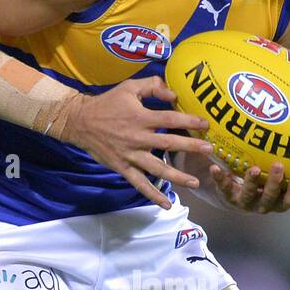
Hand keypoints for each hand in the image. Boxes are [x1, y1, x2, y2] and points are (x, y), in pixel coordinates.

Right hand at [60, 78, 212, 209]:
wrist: (80, 122)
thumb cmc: (107, 103)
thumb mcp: (129, 87)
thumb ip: (152, 86)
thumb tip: (173, 94)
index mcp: (141, 117)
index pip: (170, 119)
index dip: (189, 120)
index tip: (206, 125)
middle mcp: (138, 137)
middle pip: (169, 143)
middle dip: (190, 146)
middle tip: (209, 151)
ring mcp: (130, 155)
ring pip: (157, 168)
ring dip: (177, 176)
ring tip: (195, 182)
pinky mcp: (123, 168)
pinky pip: (139, 183)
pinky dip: (152, 195)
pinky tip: (165, 204)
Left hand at [209, 161, 289, 212]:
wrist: (237, 193)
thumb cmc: (265, 180)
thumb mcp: (278, 174)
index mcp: (278, 201)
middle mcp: (263, 204)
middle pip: (270, 198)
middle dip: (274, 182)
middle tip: (278, 165)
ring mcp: (245, 202)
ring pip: (249, 195)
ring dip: (252, 182)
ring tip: (253, 168)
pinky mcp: (228, 196)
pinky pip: (224, 188)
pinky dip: (220, 178)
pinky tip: (215, 168)